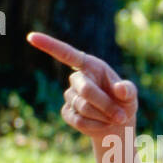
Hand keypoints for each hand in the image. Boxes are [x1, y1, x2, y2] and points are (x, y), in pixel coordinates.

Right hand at [28, 32, 137, 148]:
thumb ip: (129, 90)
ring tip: (114, 118)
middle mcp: (77, 79)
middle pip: (86, 91)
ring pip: (84, 108)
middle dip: (106, 105)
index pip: (67, 54)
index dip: (49, 45)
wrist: (116, 124)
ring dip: (104, 116)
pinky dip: (96, 126)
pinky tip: (102, 124)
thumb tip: (121, 89)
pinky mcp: (67, 113)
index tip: (31, 37)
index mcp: (90, 66)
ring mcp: (70, 96)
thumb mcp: (131, 95)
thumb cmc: (123, 103)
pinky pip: (80, 121)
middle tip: (121, 115)